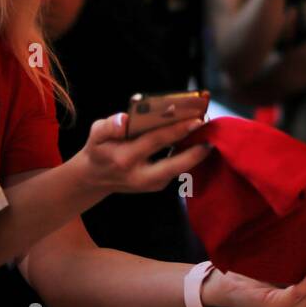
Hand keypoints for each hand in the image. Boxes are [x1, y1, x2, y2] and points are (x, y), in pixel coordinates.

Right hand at [74, 111, 210, 193]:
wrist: (94, 178)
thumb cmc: (99, 149)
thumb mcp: (96, 134)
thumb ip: (109, 126)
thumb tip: (125, 120)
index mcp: (124, 158)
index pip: (155, 141)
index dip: (176, 130)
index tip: (196, 120)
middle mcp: (139, 175)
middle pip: (173, 165)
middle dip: (194, 151)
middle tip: (210, 136)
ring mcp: (149, 185)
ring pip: (179, 171)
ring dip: (196, 155)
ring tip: (209, 138)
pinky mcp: (156, 186)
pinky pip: (177, 170)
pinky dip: (189, 158)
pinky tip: (198, 143)